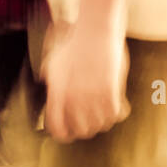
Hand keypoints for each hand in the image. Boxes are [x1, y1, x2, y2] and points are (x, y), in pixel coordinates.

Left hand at [43, 16, 130, 142]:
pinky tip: (116, 106)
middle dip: (84, 129)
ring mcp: (93, 96)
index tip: (68, 134)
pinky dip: (117, 113)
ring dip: (102, 121)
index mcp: (56, 94)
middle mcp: (73, 99)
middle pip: (81, 131)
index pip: (57, 128)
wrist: (95, 32)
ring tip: (101, 113)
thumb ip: (51, 85)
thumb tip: (49, 97)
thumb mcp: (53, 65)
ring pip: (101, 125)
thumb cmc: (73, 45)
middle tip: (88, 122)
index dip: (62, 134)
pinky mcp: (112, 91)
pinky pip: (117, 115)